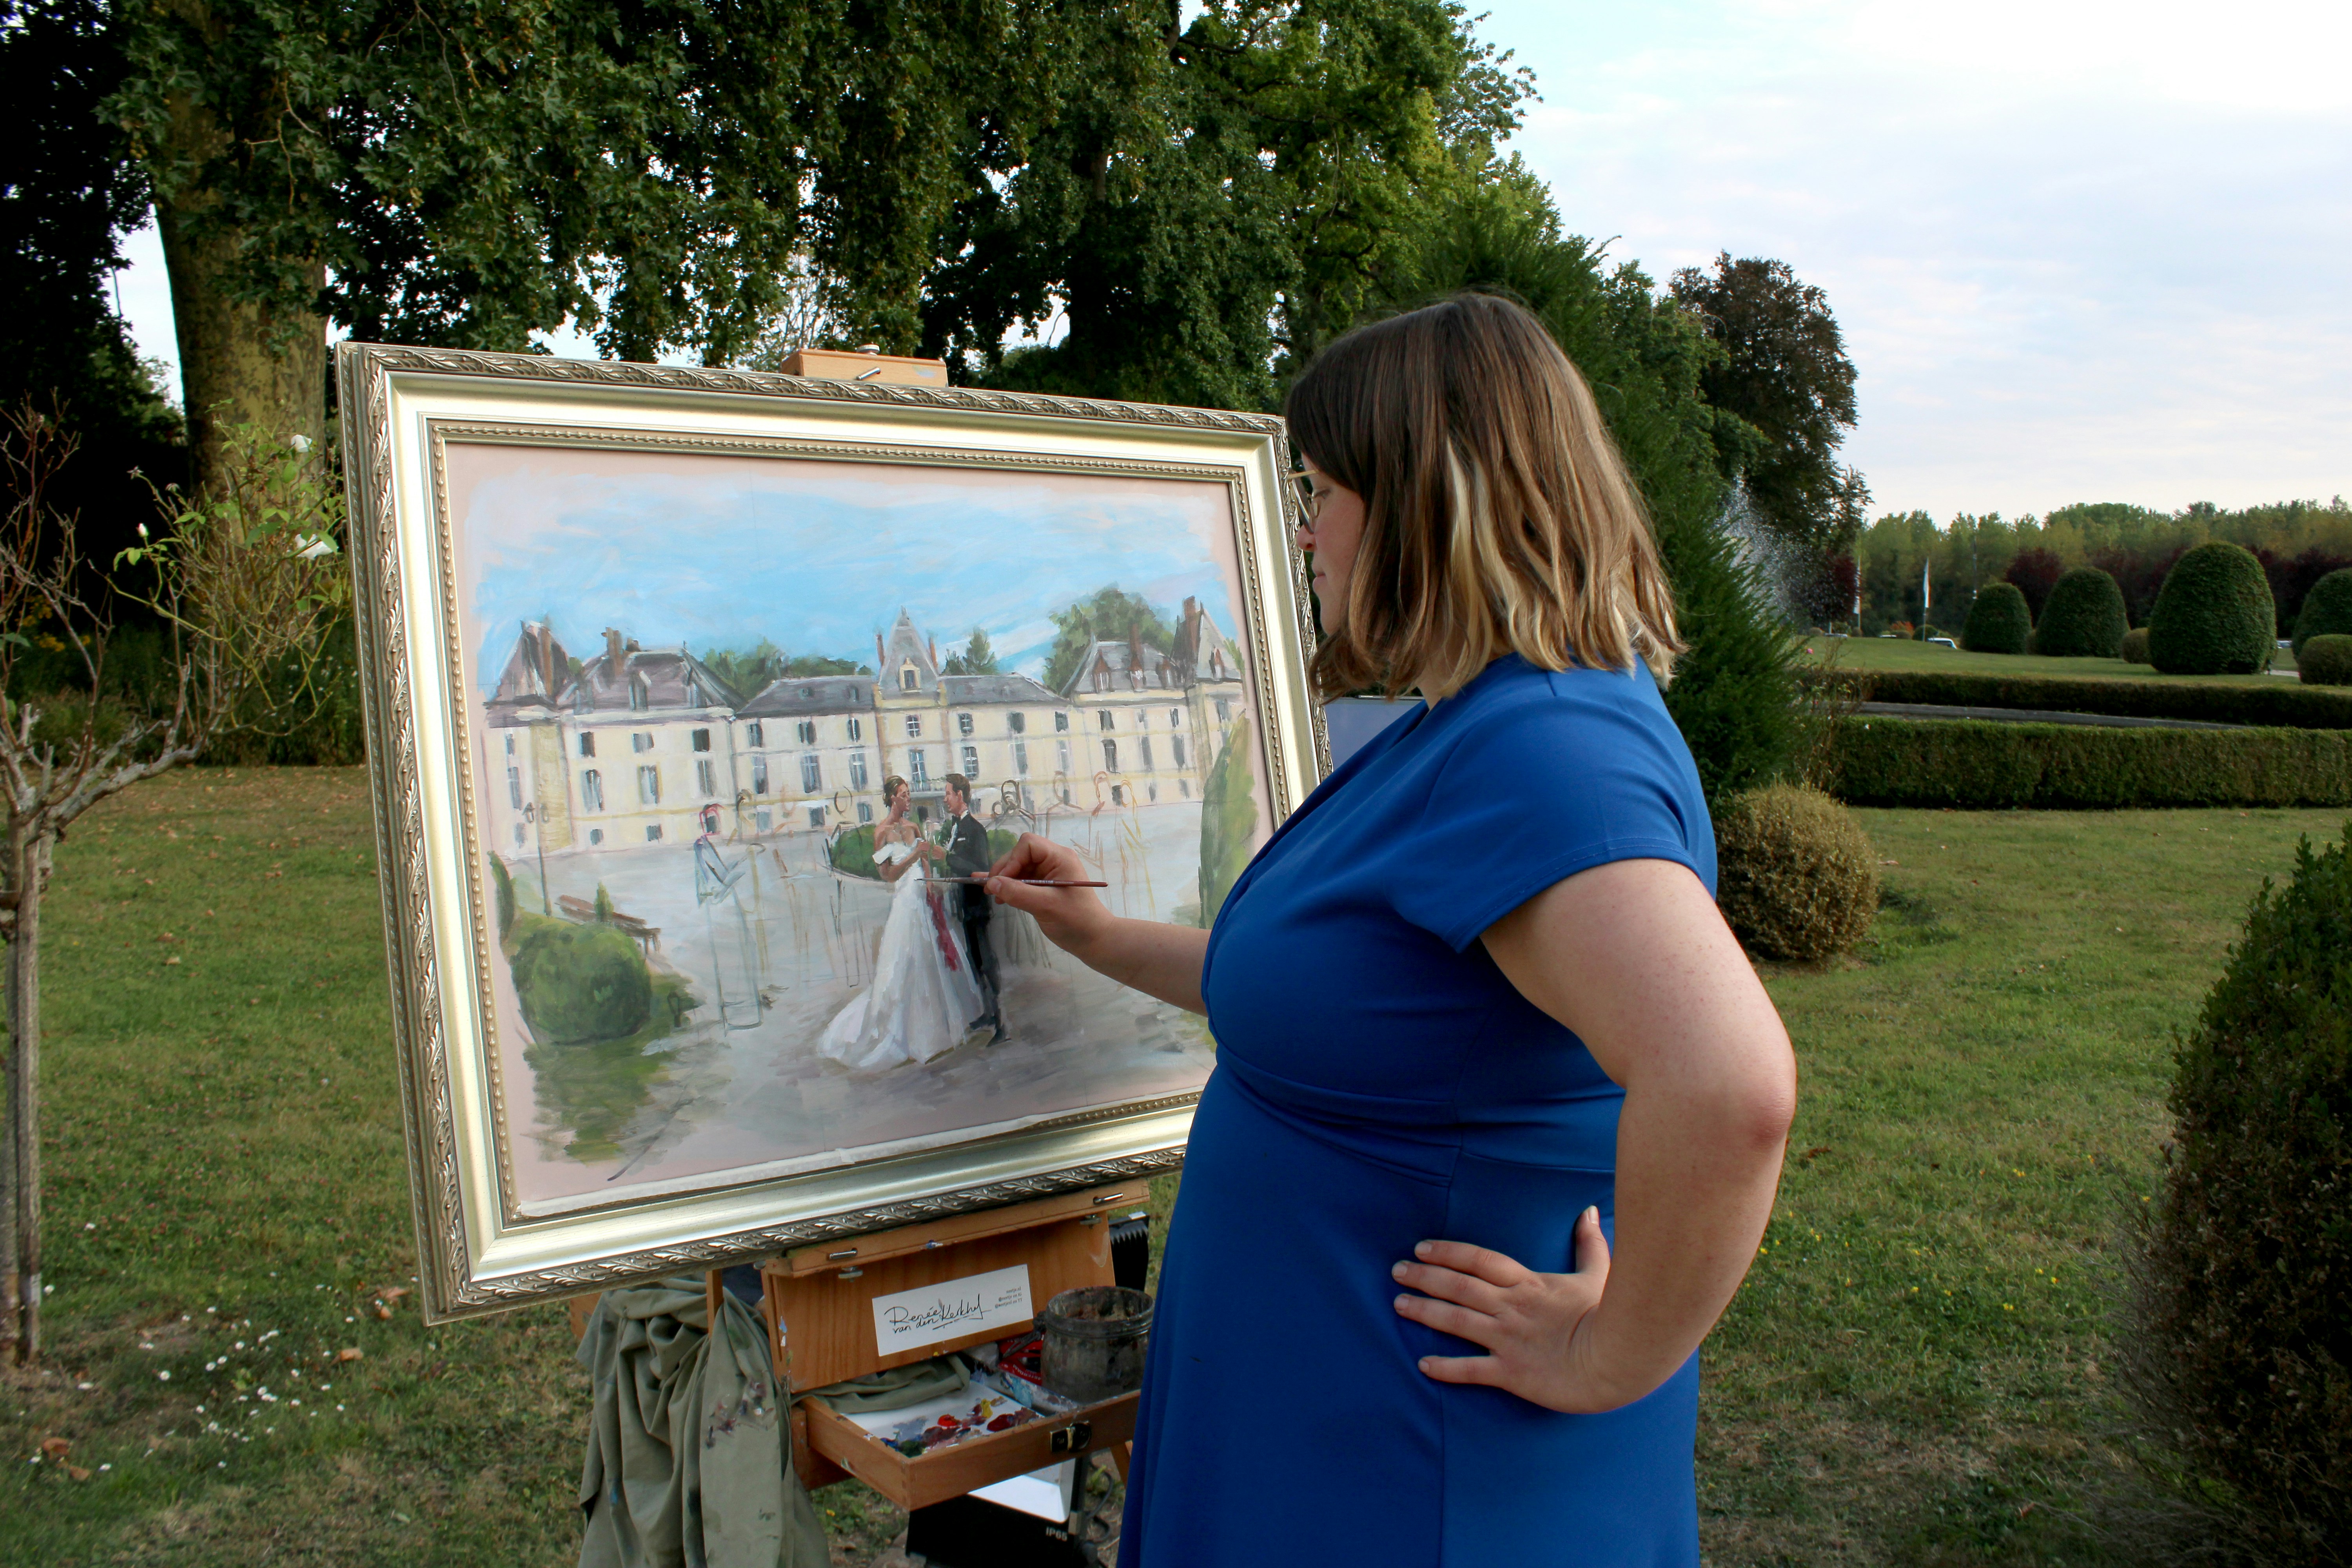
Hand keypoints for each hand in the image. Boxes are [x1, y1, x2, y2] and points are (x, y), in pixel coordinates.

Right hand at [983, 834, 1112, 957]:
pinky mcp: (1044, 885)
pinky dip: (1010, 886)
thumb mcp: (1046, 906)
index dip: (1011, 860)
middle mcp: (1054, 860)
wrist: (1093, 939)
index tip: (1002, 881)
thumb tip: (992, 883)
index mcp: (1060, 857)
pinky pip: (1023, 879)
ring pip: (1019, 867)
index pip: (1028, 845)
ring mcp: (1049, 873)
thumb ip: (1018, 893)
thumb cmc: (1075, 920)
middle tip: (990, 890)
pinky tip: (997, 895)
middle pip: (1021, 854)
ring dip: (1005, 880)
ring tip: (992, 895)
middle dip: (1005, 870)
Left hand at [1390, 1207, 1633, 1414]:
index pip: (1478, 1259)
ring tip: (1398, 1305)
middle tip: (1396, 1271)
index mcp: (1528, 1283)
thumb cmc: (1611, 1317)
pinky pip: (1471, 1370)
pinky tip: (1422, 1365)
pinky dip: (1445, 1368)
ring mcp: (1509, 1340)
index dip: (1447, 1251)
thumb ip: (1589, 1244)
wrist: (1620, 1360)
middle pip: (1458, 1286)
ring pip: (1456, 1321)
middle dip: (1424, 1277)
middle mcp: (1511, 1307)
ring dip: (1424, 1312)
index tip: (1421, 1248)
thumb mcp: (1598, 1274)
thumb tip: (1589, 1211)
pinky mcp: (1512, 1374)